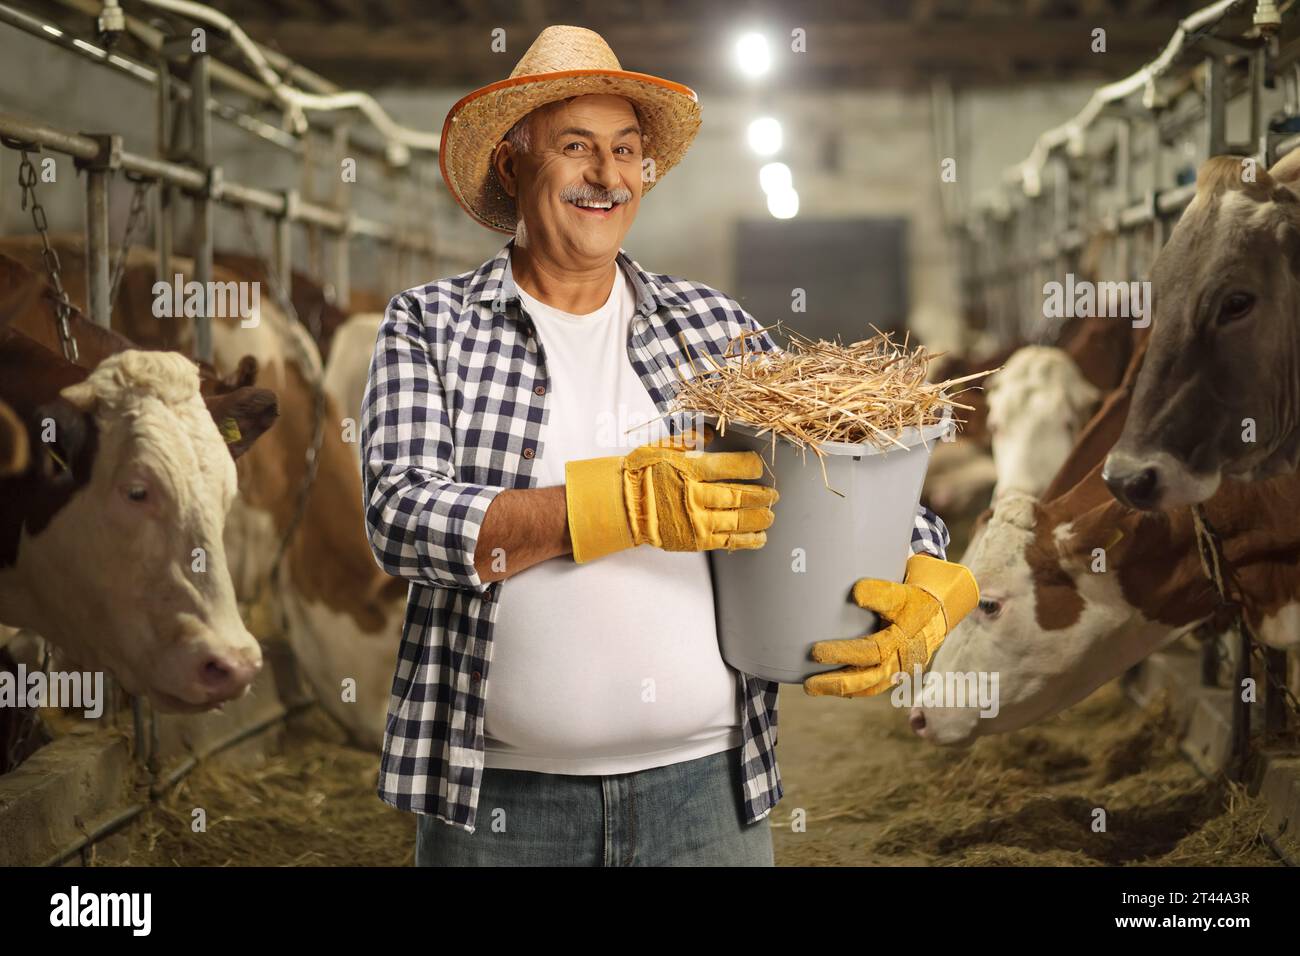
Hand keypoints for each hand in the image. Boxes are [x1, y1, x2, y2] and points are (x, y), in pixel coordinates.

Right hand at [565, 426, 778, 563]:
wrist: (624, 505)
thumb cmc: (642, 473)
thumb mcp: (662, 446)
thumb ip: (689, 437)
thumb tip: (710, 430)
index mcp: (690, 469)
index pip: (731, 466)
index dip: (750, 466)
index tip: (758, 466)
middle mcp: (695, 495)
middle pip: (739, 495)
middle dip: (761, 495)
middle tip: (774, 494)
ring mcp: (696, 520)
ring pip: (737, 520)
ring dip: (759, 518)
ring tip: (770, 515)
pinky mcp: (695, 539)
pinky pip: (727, 541)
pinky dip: (747, 540)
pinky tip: (759, 536)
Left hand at [803, 553, 978, 697]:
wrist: (938, 613)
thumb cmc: (911, 593)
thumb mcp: (901, 580)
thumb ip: (880, 587)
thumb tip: (854, 592)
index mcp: (912, 610)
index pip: (894, 601)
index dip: (876, 596)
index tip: (855, 592)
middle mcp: (909, 639)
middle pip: (877, 651)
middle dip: (844, 654)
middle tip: (815, 653)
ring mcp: (903, 662)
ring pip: (873, 679)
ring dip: (841, 683)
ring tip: (810, 686)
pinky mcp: (895, 674)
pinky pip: (872, 686)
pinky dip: (850, 689)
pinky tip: (827, 689)